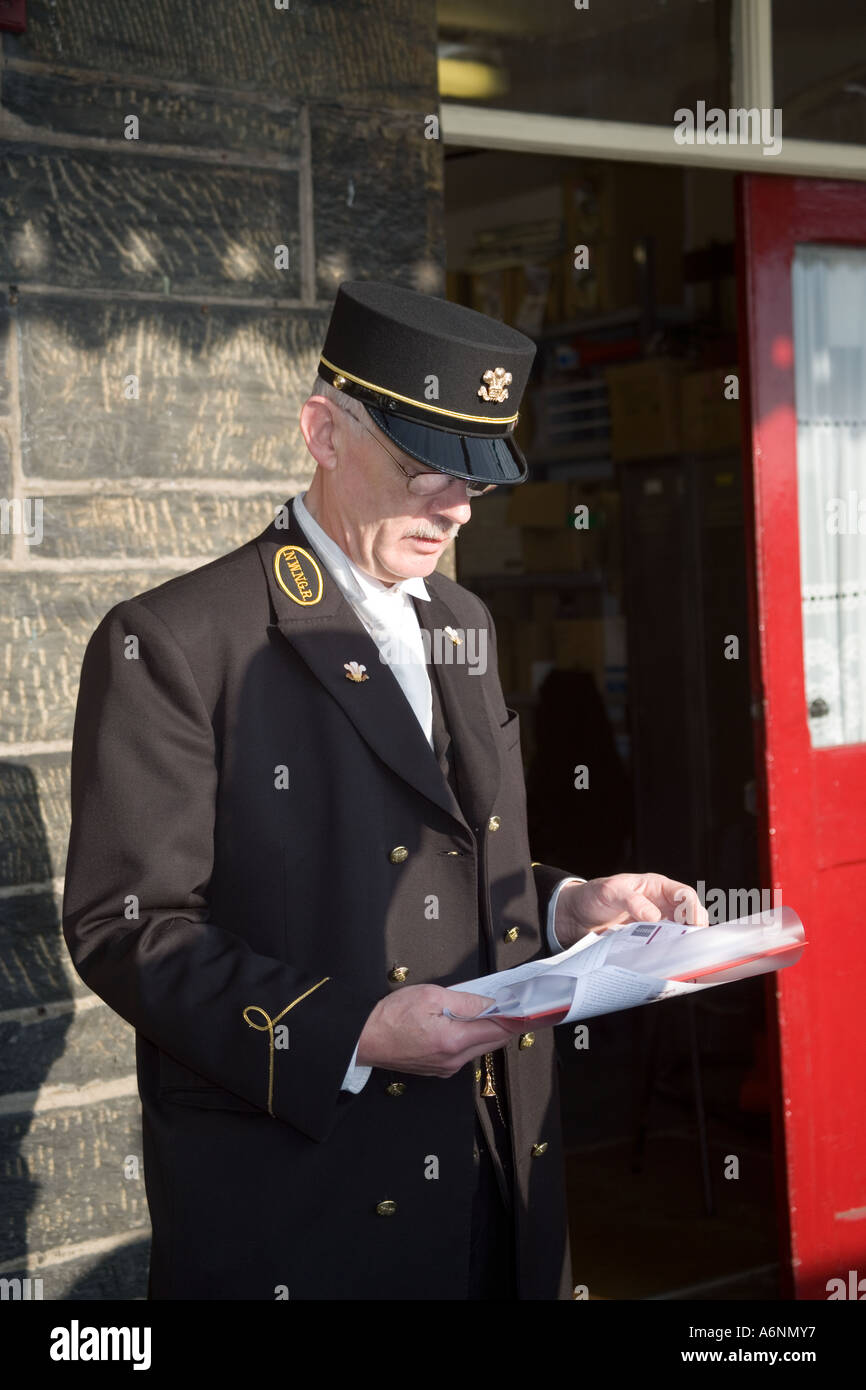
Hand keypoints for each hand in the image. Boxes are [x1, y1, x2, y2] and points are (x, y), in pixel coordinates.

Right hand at [355, 984, 512, 1076]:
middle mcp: (454, 1059)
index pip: (499, 1029)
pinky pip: (465, 1053)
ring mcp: (447, 1067)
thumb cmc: (391, 1016)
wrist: (364, 1040)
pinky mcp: (439, 1069)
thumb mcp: (431, 995)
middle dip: (506, 1022)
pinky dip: (472, 1037)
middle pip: (494, 1041)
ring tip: (489, 1009)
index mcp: (454, 1040)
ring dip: (488, 1029)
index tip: (532, 1008)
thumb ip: (466, 1001)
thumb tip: (492, 1003)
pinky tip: (466, 1023)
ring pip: (480, 1047)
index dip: (517, 1017)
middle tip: (515, 1004)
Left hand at [554, 873, 708, 948]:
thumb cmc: (593, 896)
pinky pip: (664, 945)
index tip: (695, 927)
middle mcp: (660, 904)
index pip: (685, 895)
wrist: (574, 916)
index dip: (694, 909)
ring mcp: (655, 923)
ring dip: (682, 943)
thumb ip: (632, 901)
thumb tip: (654, 916)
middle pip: (689, 915)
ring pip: (680, 933)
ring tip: (681, 956)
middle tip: (691, 947)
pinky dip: (668, 952)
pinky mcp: (647, 939)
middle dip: (695, 930)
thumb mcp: (610, 892)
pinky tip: (666, 961)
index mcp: (657, 887)